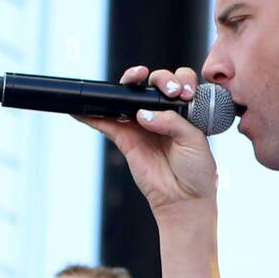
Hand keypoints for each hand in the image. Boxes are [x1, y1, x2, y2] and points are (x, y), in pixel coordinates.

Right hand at [72, 64, 218, 214]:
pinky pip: (106, 123)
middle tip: (166, 89)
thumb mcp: (193, 140)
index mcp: (183, 111)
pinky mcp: (126, 139)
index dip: (179, 80)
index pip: (179, 83)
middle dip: (159, 78)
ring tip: (133, 79)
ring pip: (129, 97)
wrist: (183, 199)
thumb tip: (143, 114)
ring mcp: (142, 125)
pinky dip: (92, 115)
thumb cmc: (196, 171)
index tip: (183, 92)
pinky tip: (82, 108)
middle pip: (153, 84)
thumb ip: (171, 122)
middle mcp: (162, 114)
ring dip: (128, 83)